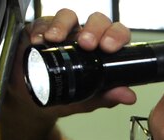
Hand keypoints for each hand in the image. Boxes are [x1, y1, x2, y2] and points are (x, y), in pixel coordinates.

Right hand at [15, 9, 135, 110]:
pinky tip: (38, 41)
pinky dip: (41, 30)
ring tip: (56, 39)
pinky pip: (43, 23)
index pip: (117, 35)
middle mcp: (85, 38)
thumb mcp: (87, 100)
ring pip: (70, 16)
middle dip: (94, 29)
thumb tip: (128, 96)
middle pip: (97, 21)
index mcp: (102, 52)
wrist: (35, 99)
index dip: (116, 36)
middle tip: (86, 44)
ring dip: (64, 24)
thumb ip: (107, 96)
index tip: (109, 47)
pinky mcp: (43, 30)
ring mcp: (65, 33)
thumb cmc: (64, 96)